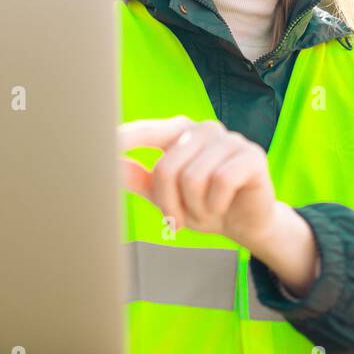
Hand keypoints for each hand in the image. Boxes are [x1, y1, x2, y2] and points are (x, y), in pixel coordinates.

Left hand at [119, 116, 278, 247]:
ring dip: (195, 208)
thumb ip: (139, 179)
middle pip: (166, 167)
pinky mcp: (251, 155)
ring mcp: (229, 139)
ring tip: (205, 210)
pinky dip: (216, 204)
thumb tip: (111, 164)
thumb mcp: (166, 196)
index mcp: (179, 133)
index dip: (123, 139)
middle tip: (178, 219)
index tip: (101, 146)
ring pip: (193, 178)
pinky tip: (222, 205)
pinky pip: (221, 182)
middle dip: (168, 203)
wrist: (246, 223)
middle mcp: (203, 129)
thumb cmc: (203, 204)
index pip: (145, 131)